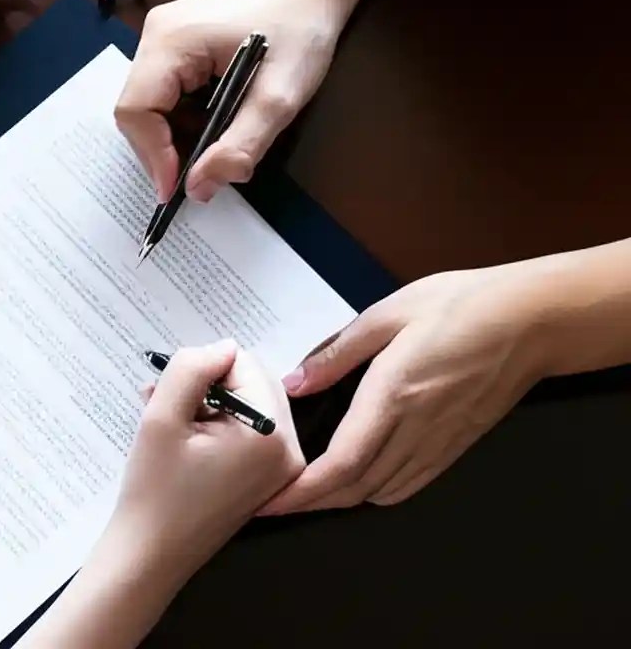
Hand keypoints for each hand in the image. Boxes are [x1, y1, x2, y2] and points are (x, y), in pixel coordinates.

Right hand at [111, 340, 303, 565]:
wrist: (151, 556)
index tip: (172, 396)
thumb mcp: (162, 417)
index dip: (202, 370)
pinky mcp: (271, 479)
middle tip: (166, 403)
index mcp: (271, 433)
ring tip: (168, 421)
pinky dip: (218, 424)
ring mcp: (284, 468)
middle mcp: (291, 450)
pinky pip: (251, 429)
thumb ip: (192, 368)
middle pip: (254, 380)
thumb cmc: (154, 492)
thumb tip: (220, 346)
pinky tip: (182, 438)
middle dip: (208, 383)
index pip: (243, 363)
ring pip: (250, 402)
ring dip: (209, 402)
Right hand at [115, 0, 350, 201]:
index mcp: (171, 41)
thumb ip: (239, 146)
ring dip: (170, 138)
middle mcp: (155, 36)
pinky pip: (161, 94)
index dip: (153, 155)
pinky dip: (178, 122)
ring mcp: (161, 39)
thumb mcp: (279, 96)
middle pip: (135, 110)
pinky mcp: (172, 45)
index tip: (178, 189)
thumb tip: (199, 188)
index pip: (136, 110)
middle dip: (160, 151)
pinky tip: (207, 130)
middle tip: (193, 181)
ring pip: (146, 106)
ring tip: (203, 158)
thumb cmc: (300, 29)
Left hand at [263, 266, 548, 512]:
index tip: (272, 501)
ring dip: (343, 499)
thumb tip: (296, 382)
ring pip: (383, 491)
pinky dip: (379, 491)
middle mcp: (417, 428)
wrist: (535, 319)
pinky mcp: (459, 444)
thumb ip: (338, 352)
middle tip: (276, 501)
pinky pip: (412, 483)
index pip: (341, 463)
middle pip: (356, 487)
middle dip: (312, 502)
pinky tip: (362, 481)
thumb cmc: (463, 305)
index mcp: (393, 395)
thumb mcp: (389, 313)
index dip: (303, 491)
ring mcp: (441, 441)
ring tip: (310, 491)